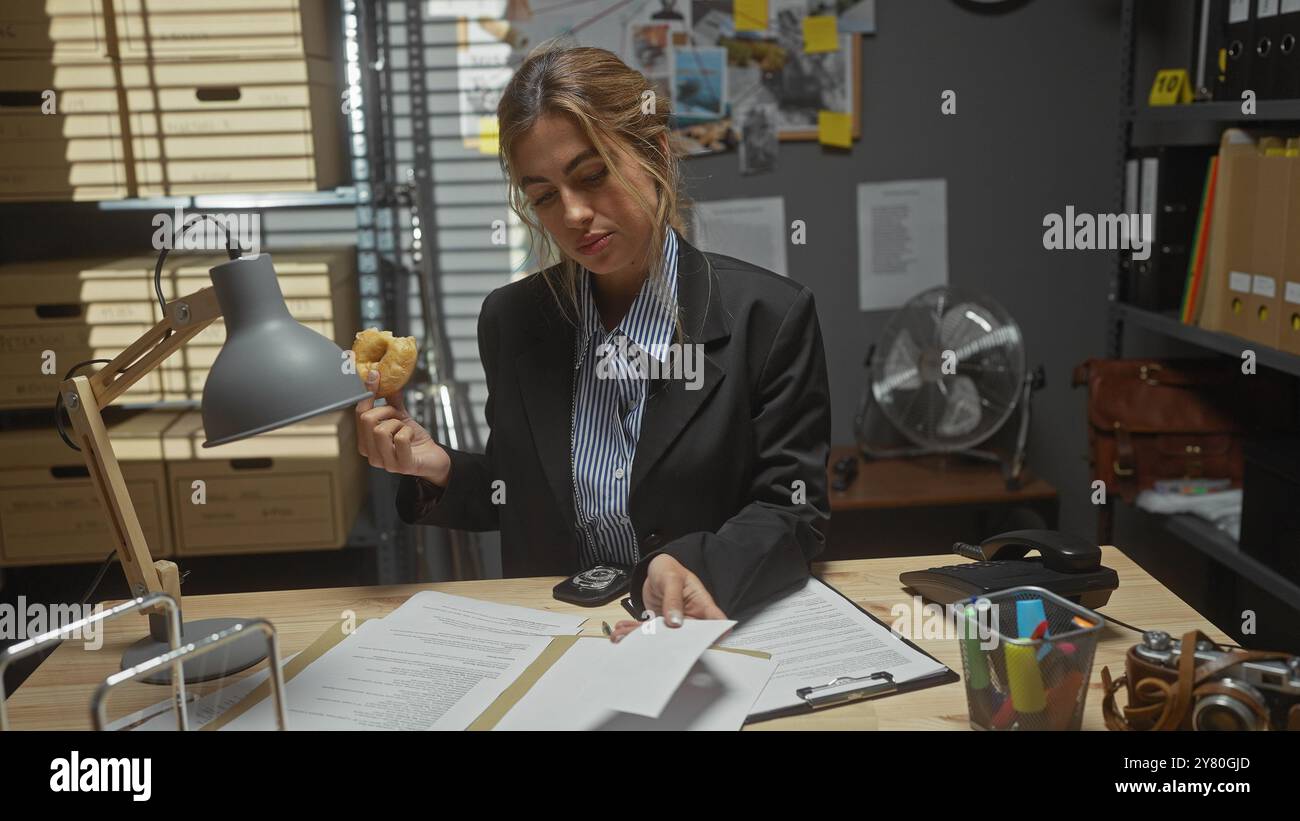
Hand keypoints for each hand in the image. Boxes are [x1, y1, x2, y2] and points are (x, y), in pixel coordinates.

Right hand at [354, 370, 449, 484]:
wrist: (434, 459)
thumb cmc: (415, 441)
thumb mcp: (401, 418)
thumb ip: (391, 402)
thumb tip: (385, 379)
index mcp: (366, 442)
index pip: (359, 414)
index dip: (367, 394)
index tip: (375, 375)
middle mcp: (371, 455)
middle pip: (367, 419)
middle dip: (386, 410)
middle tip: (399, 415)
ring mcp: (385, 463)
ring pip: (381, 430)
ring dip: (398, 423)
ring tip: (406, 429)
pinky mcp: (402, 466)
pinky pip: (400, 439)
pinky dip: (409, 432)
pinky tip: (413, 437)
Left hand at [609, 554, 725, 641]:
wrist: (655, 570)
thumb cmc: (669, 570)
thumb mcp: (672, 580)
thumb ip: (673, 599)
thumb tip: (675, 622)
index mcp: (702, 606)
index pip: (715, 625)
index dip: (714, 639)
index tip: (704, 650)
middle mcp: (691, 619)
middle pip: (686, 639)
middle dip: (666, 646)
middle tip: (648, 647)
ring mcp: (675, 624)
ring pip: (662, 638)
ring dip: (641, 639)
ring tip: (621, 637)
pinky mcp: (660, 625)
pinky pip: (648, 633)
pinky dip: (633, 632)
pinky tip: (620, 631)